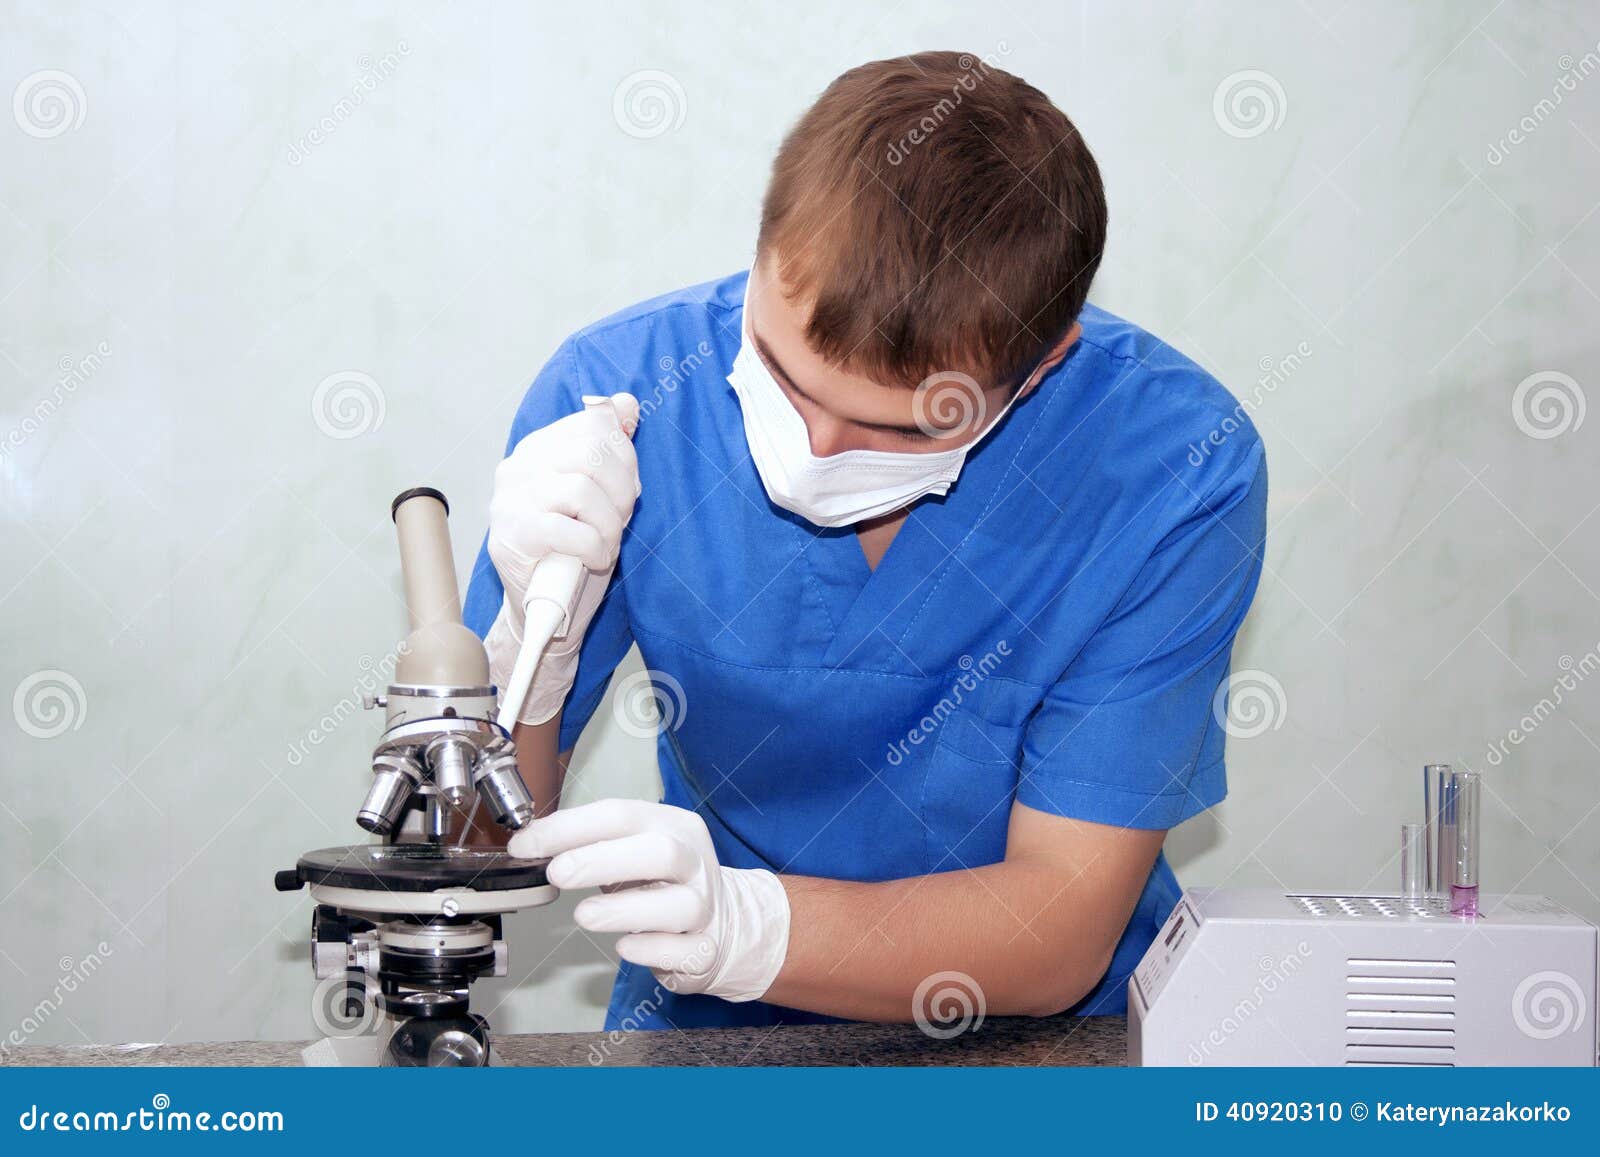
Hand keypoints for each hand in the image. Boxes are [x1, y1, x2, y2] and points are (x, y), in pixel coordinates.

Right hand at [485, 394, 639, 725]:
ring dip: (609, 522)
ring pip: (582, 488)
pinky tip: (593, 558)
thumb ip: (611, 446)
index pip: (594, 424)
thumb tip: (625, 403)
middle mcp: (518, 467)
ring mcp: (509, 501)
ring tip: (605, 541)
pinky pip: (570, 530)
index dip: (624, 458)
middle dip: (621, 489)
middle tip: (619, 520)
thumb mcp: (603, 494)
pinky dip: (595, 547)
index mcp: (540, 448)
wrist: (549, 610)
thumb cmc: (577, 549)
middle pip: (590, 450)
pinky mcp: (511, 537)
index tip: (625, 491)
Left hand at [508, 799, 789, 1002]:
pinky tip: (625, 946)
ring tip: (584, 915)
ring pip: (677, 904)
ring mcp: (704, 907)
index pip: (621, 815)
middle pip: (659, 852)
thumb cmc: (662, 881)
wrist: (725, 923)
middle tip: (557, 873)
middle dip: (602, 860)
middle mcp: (694, 863)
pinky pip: (681, 950)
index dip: (570, 827)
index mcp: (673, 826)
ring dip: (625, 909)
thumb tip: (531, 843)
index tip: (526, 844)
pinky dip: (650, 948)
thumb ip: (591, 843)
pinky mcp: (705, 949)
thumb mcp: (633, 849)